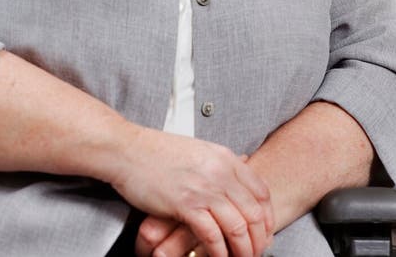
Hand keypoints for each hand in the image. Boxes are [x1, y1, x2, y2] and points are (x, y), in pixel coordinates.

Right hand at [110, 128, 272, 256]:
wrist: (128, 149)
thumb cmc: (158, 151)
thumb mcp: (198, 151)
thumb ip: (219, 165)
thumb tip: (236, 178)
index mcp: (225, 157)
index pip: (261, 192)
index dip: (268, 217)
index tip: (265, 233)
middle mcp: (220, 172)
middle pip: (255, 213)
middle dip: (259, 239)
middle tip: (256, 253)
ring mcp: (204, 188)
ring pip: (239, 227)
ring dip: (244, 250)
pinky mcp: (185, 204)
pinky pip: (212, 236)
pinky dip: (219, 253)